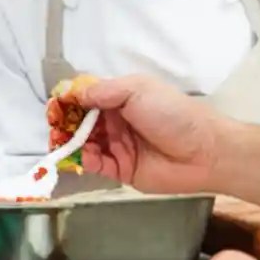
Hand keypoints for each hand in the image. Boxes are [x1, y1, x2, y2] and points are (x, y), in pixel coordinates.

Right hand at [70, 75, 229, 193]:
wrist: (204, 152)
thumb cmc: (173, 114)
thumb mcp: (138, 90)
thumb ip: (103, 91)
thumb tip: (72, 93)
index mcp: (120, 97)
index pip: (85, 96)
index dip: (68, 100)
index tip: (56, 104)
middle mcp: (115, 120)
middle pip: (79, 120)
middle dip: (63, 122)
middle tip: (55, 126)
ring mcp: (116, 145)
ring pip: (83, 143)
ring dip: (69, 142)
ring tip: (60, 142)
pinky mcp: (120, 169)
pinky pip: (94, 164)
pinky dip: (82, 160)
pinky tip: (78, 156)